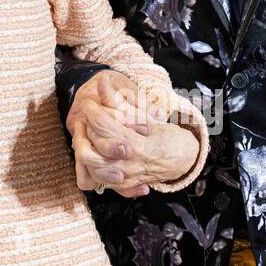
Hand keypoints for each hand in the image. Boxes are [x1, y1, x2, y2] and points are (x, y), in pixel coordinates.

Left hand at [67, 71, 194, 197]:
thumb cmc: (164, 135)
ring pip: (89, 163)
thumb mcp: (146, 116)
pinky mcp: (120, 185)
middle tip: (90, 119)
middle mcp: (130, 164)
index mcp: (138, 144)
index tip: (89, 103)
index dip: (92, 110)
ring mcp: (124, 177)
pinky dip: (88, 164)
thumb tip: (102, 80)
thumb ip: (119, 100)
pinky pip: (93, 179)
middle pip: (94, 144)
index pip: (104, 124)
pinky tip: (94, 149)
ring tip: (87, 134)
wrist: (183, 160)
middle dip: (89, 127)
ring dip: (83, 146)